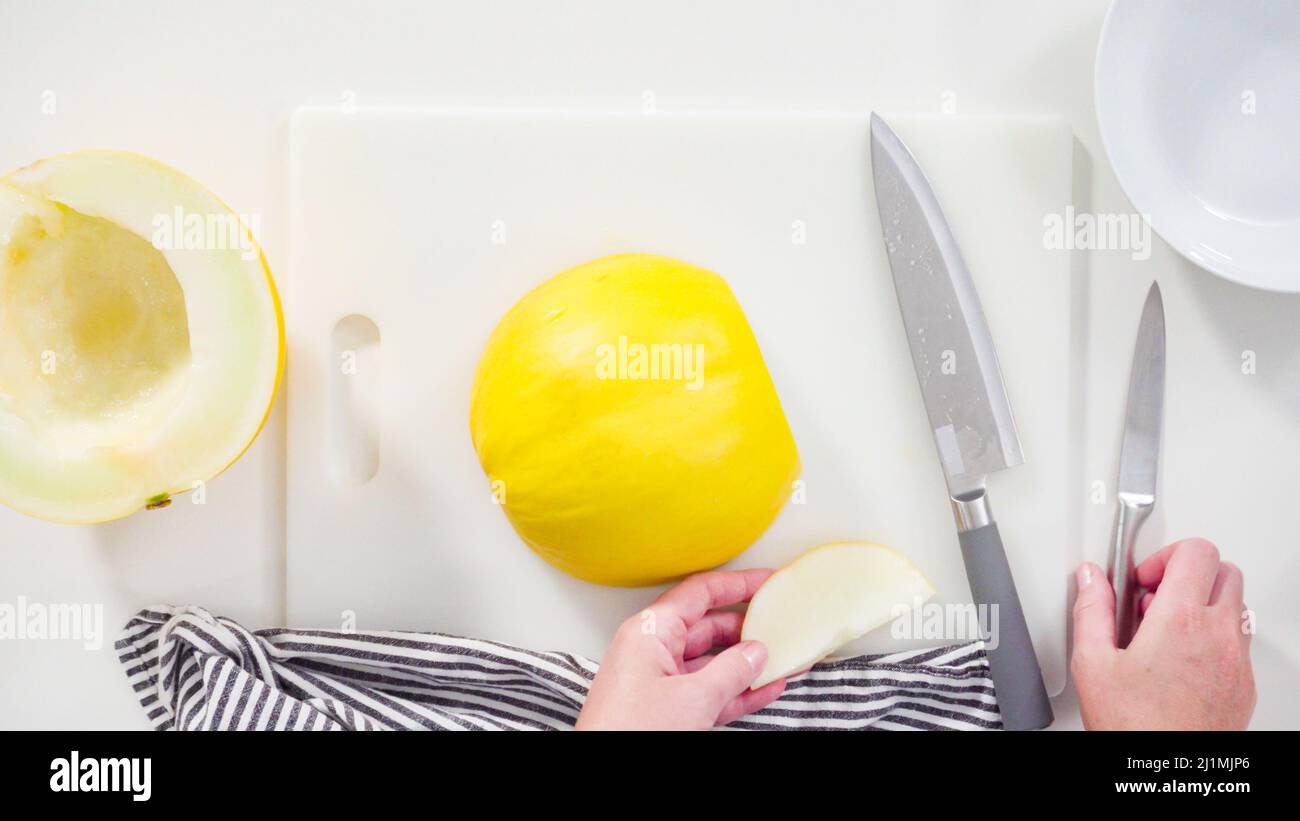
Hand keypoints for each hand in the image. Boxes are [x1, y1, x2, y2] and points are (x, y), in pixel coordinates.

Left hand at [575, 569, 786, 729]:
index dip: (737, 584)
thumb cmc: (628, 730)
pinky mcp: (664, 707)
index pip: (699, 593)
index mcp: (650, 631)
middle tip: (779, 626)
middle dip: (746, 628)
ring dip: (745, 663)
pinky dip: (734, 689)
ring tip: (780, 659)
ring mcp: (658, 679)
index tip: (766, 582)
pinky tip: (763, 689)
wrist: (606, 777)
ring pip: (710, 661)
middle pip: (707, 626)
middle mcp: (651, 649)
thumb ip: (730, 671)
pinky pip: (706, 689)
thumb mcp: (692, 698)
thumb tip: (755, 653)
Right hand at [1071, 538, 1254, 729]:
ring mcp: (1236, 662)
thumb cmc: (1135, 728)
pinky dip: (1212, 638)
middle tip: (1156, 596)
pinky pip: (1237, 643)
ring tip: (1164, 629)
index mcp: (1181, 621)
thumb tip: (1090, 580)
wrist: (1166, 776)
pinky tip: (1179, 660)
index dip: (1164, 555)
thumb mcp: (1092, 662)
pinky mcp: (1243, 686)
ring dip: (1203, 605)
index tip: (1142, 580)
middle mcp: (1218, 636)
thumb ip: (1091, 610)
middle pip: (1224, 571)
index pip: (1196, 552)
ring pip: (1235, 606)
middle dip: (1188, 574)